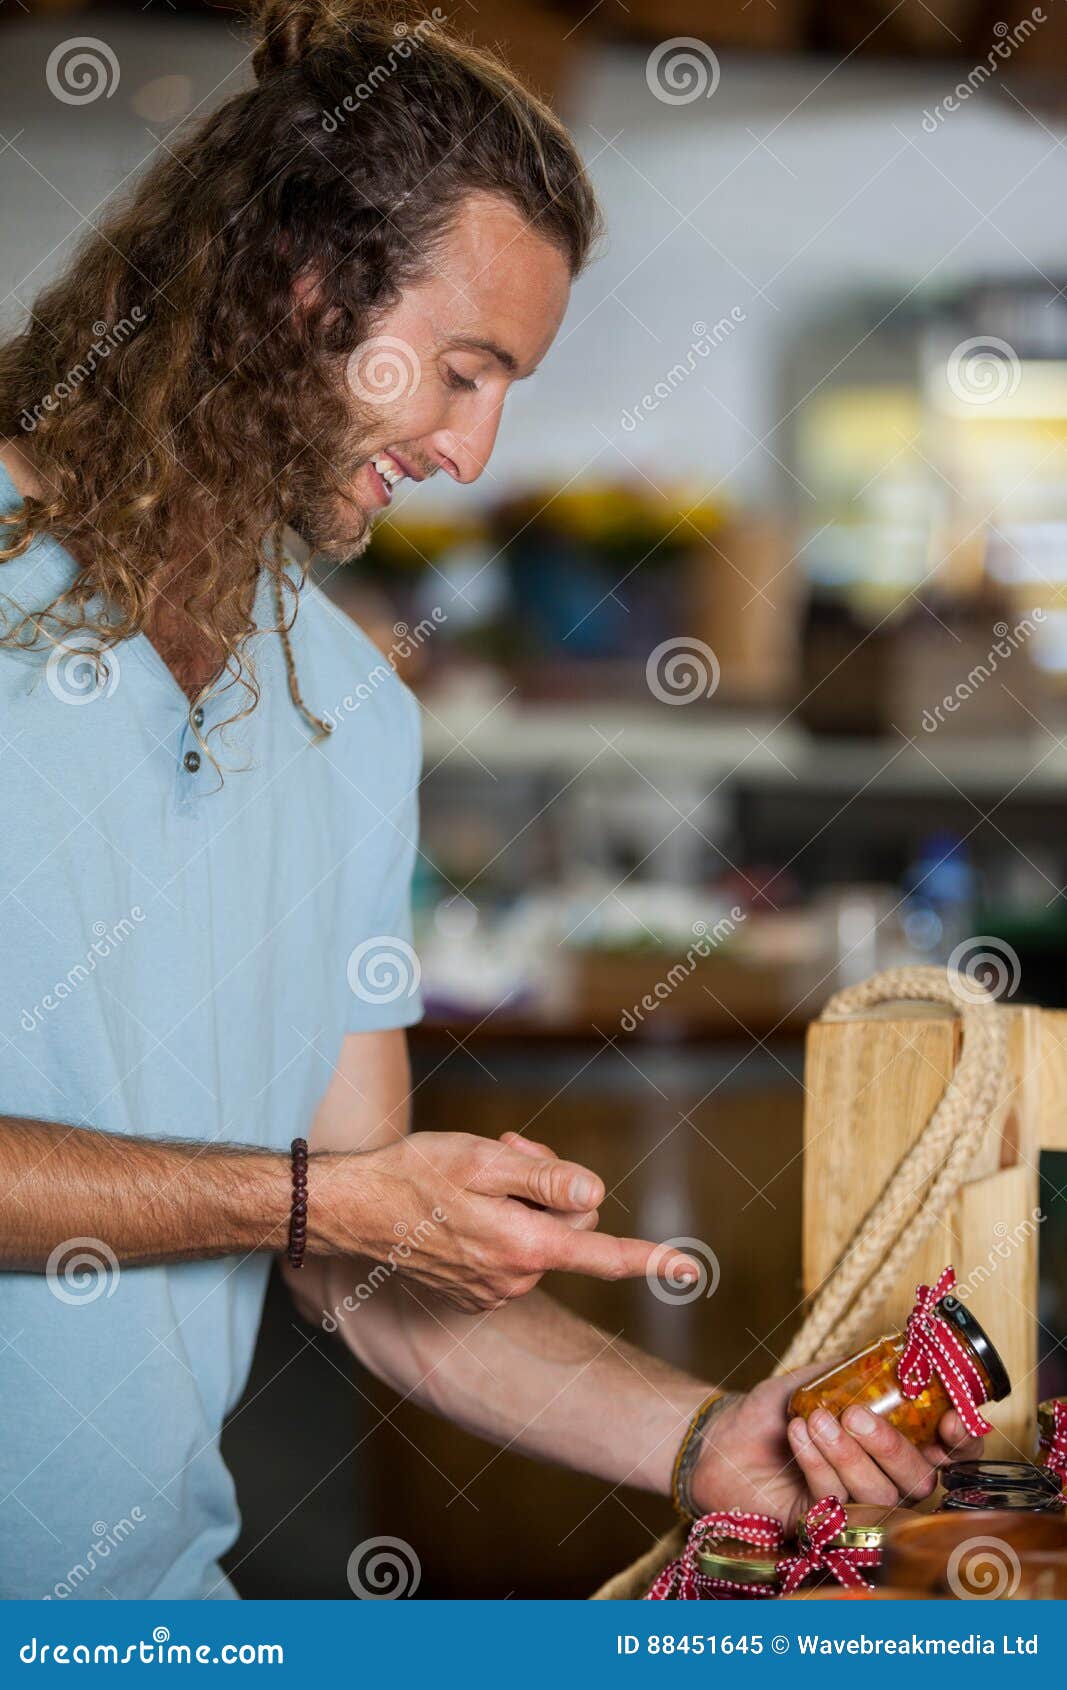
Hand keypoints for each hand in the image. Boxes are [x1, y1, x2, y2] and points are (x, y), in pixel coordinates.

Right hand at [311, 1130, 698, 1312]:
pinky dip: (500, 1225)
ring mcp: (492, 1291)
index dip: (648, 1258)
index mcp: (522, 1247)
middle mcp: (512, 1279)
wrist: (355, 1209)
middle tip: (510, 1149)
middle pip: (569, 1228)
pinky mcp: (474, 1292)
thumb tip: (597, 1197)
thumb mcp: (482, 1160)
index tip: (691, 1268)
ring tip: (478, 1175)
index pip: (600, 1254)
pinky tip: (465, 1205)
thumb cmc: (415, 1173)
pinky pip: (511, 1255)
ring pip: (539, 1239)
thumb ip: (543, 1180)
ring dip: (521, 1203)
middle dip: (550, 1187)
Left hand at [691, 1364, 982, 1534]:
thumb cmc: (776, 1409)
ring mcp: (858, 1510)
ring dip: (848, 1454)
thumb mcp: (821, 1378)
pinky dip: (817, 1464)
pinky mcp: (824, 1528)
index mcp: (899, 1446)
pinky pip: (834, 1503)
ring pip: (878, 1497)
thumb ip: (860, 1368)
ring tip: (817, 1419)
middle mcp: (887, 1482)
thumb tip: (896, 1348)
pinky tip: (799, 1433)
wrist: (724, 1435)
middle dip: (892, 1447)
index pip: (952, 1456)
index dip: (962, 1442)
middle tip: (856, 1415)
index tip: (950, 1420)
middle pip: (919, 1481)